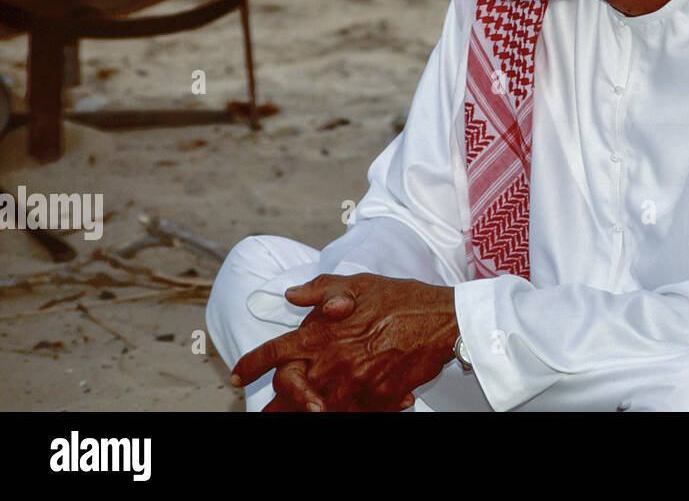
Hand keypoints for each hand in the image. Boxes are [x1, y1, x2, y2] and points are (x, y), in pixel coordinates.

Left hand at [230, 273, 458, 411]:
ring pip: (319, 409)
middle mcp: (335, 363)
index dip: (250, 365)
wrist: (444, 321)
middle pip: (291, 392)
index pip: (275, 352)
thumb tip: (291, 296)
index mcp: (324, 334)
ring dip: (306, 411)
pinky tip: (345, 408)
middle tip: (264, 413)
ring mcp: (356, 385)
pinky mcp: (379, 399)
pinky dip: (348, 411)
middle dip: (275, 405)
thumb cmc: (404, 298)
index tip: (236, 376)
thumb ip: (321, 289)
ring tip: (302, 413)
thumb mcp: (360, 282)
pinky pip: (355, 413)